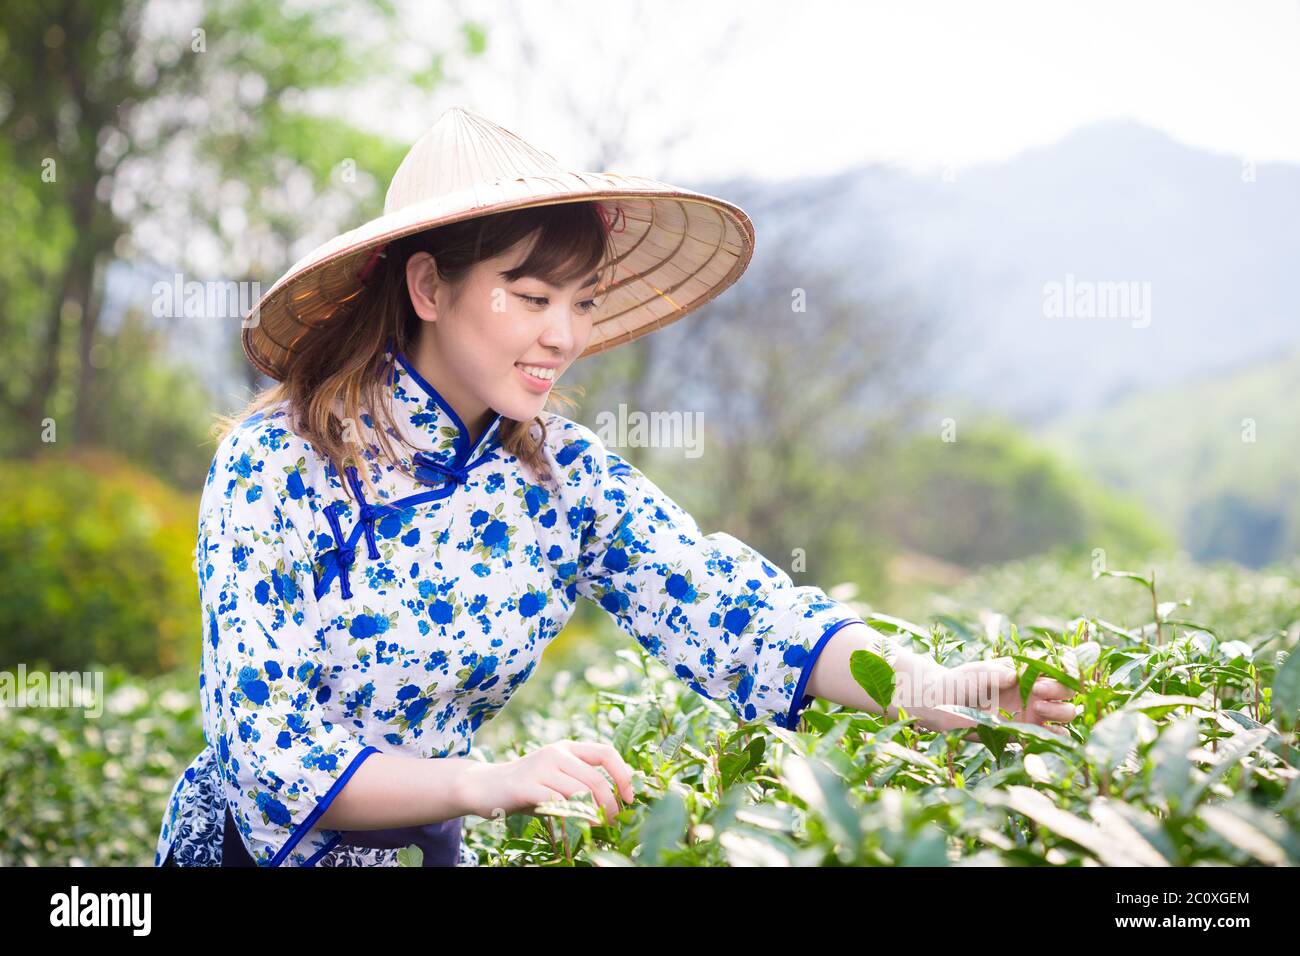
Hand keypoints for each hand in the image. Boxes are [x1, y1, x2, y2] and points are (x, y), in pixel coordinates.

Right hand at [455, 739, 635, 825]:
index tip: (629, 798)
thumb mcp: (556, 779)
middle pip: (595, 778)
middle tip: (613, 822)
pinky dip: (572, 819)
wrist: (484, 787)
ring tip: (597, 828)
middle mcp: (556, 753)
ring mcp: (540, 767)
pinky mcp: (527, 786)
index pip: (606, 753)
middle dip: (610, 804)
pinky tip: (576, 830)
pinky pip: (558, 803)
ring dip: (594, 814)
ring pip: (579, 791)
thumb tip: (615, 805)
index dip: (623, 775)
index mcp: (567, 748)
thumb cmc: (527, 788)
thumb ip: (580, 784)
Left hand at [913, 657, 1079, 738]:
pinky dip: (1056, 736)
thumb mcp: (975, 672)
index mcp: (1025, 672)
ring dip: (1060, 712)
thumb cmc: (959, 682)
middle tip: (1040, 694)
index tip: (1047, 675)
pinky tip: (1047, 732)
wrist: (942, 706)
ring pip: (1065, 714)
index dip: (1060, 671)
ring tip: (1038, 709)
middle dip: (1061, 691)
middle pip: (1066, 692)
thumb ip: (994, 673)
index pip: (1055, 669)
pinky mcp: (1024, 733)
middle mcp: (1032, 691)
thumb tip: (1014, 676)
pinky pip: (1049, 736)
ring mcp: (1031, 713)